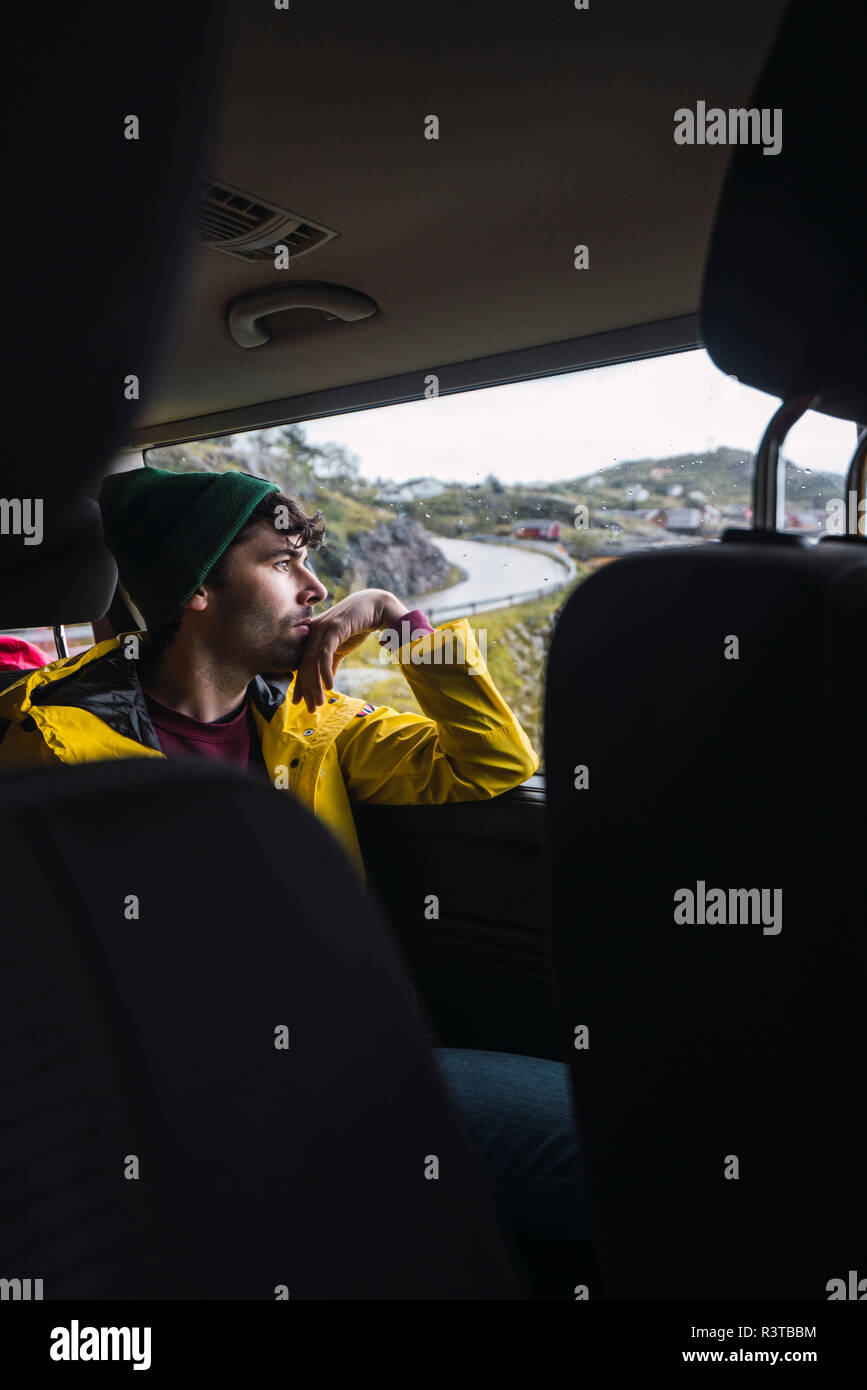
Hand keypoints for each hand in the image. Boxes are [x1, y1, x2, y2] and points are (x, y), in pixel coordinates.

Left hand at [291, 589, 407, 711]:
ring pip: (312, 662)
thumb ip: (332, 663)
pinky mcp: (333, 627)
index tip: (299, 703)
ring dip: (315, 685)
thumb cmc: (360, 625)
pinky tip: (329, 686)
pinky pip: (324, 653)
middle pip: (304, 665)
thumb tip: (326, 683)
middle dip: (306, 690)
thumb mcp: (343, 648)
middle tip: (310, 709)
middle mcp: (314, 632)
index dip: (301, 685)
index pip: (303, 664)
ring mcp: (322, 628)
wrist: (377, 606)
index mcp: (315, 637)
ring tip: (319, 703)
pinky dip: (325, 671)